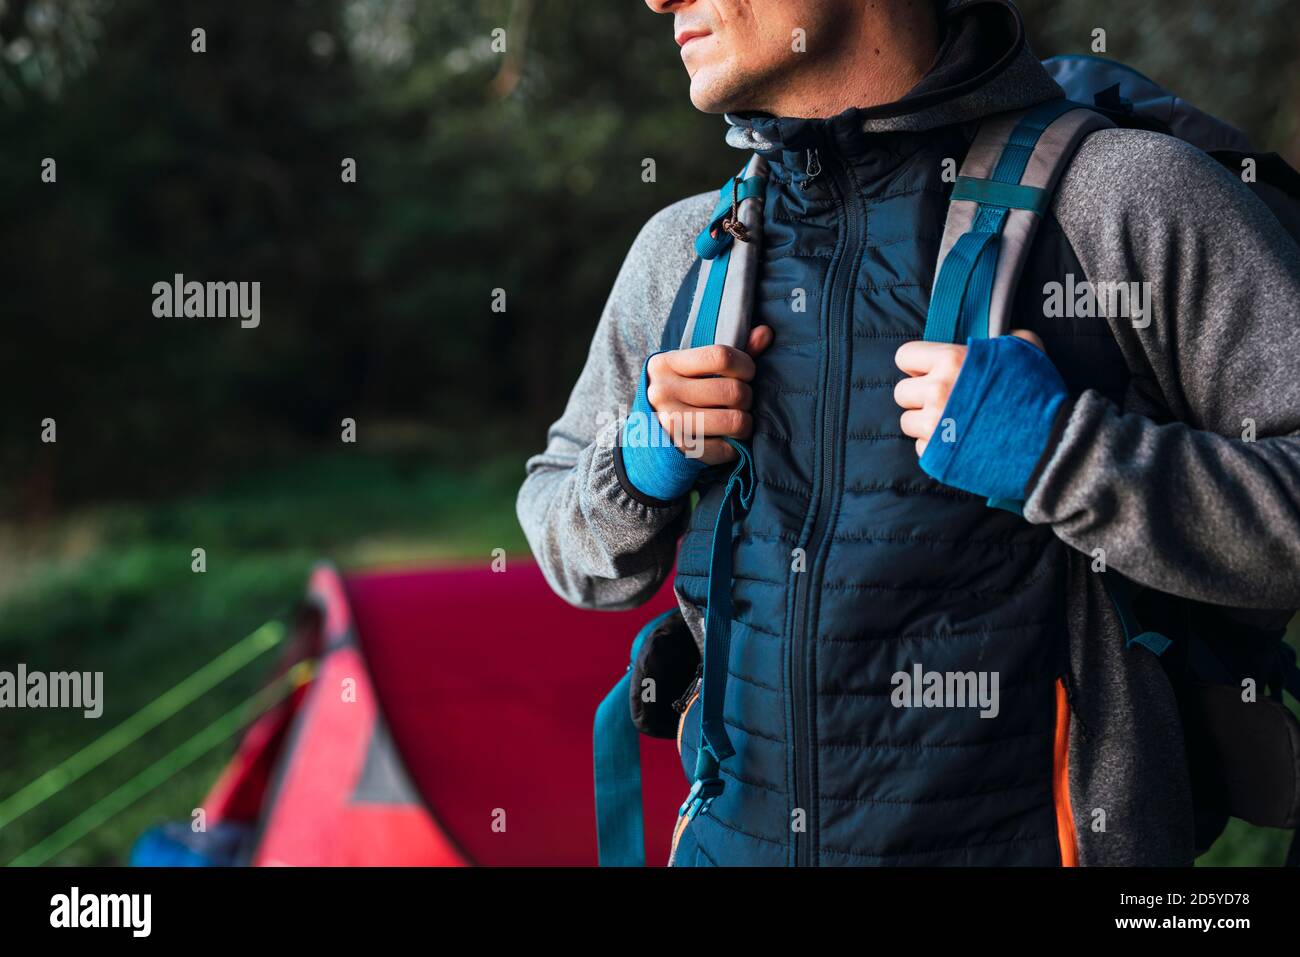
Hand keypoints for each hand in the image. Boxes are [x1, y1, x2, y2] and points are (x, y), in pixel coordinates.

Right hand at [645, 325, 773, 463]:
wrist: (647, 434)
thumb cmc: (679, 393)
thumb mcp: (693, 369)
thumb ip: (730, 354)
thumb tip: (765, 333)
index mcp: (667, 364)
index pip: (720, 356)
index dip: (745, 364)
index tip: (747, 373)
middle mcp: (664, 392)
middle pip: (732, 390)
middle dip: (748, 397)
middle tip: (744, 401)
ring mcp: (671, 423)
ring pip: (735, 420)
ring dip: (746, 423)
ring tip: (741, 421)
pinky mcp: (681, 451)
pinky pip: (727, 448)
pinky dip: (735, 446)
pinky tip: (729, 440)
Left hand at [894, 330, 1044, 455]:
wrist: (1052, 444)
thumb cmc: (1039, 393)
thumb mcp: (1026, 349)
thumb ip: (1005, 337)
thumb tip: (999, 336)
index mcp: (952, 361)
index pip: (904, 356)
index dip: (917, 364)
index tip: (930, 371)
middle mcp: (936, 392)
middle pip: (901, 392)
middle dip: (919, 396)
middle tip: (944, 401)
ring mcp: (934, 426)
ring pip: (908, 423)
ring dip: (925, 423)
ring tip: (953, 423)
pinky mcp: (937, 456)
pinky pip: (921, 449)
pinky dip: (936, 448)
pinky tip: (960, 444)